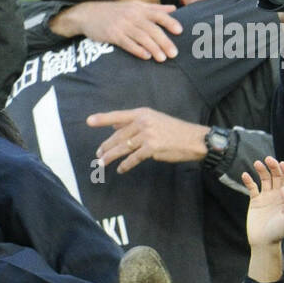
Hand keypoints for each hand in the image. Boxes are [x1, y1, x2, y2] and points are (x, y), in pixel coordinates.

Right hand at [52, 0, 180, 61]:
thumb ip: (154, 8)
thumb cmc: (114, 11)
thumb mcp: (134, 6)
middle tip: (174, 53)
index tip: (180, 31)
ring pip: (142, 38)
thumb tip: (174, 9)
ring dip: (154, 48)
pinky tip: (146, 57)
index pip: (158, 14)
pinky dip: (138, 50)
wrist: (88, 14)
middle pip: (152, 29)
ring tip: (163, 58)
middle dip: (164, 41)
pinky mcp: (113, 35)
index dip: (170, 22)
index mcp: (139, 8)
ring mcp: (122, 25)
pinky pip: (128, 43)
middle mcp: (132, 16)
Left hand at [88, 107, 208, 172]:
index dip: (102, 119)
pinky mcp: (152, 148)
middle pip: (118, 136)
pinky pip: (133, 158)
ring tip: (102, 163)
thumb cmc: (174, 131)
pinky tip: (121, 169)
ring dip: (110, 157)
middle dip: (106, 146)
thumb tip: (114, 126)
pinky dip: (126, 165)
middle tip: (98, 154)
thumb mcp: (154, 120)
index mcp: (142, 113)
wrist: (194, 139)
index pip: (118, 116)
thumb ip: (134, 123)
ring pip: (122, 148)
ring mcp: (147, 135)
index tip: (88, 121)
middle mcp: (143, 122)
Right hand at [242, 158, 283, 249]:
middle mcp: (277, 195)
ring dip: (262, 170)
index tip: (281, 163)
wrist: (263, 241)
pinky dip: (249, 180)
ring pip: (264, 179)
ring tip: (257, 163)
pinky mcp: (255, 201)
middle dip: (273, 167)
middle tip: (268, 159)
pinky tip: (246, 175)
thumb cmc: (278, 231)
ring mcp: (265, 197)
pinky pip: (252, 188)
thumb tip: (283, 188)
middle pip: (276, 176)